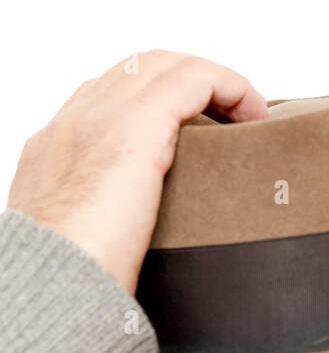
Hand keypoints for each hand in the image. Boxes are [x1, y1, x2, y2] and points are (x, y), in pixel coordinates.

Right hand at [6, 50, 268, 293]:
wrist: (48, 285)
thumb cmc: (65, 287)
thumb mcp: (78, 252)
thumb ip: (100, 242)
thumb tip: (126, 271)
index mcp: (54, 153)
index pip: (102, 103)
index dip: (150, 105)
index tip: (189, 136)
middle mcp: (75, 123)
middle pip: (135, 71)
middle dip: (184, 84)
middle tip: (226, 121)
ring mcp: (102, 116)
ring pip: (164, 65)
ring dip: (211, 83)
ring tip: (246, 118)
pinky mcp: (137, 125)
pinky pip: (194, 77)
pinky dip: (231, 87)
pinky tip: (254, 116)